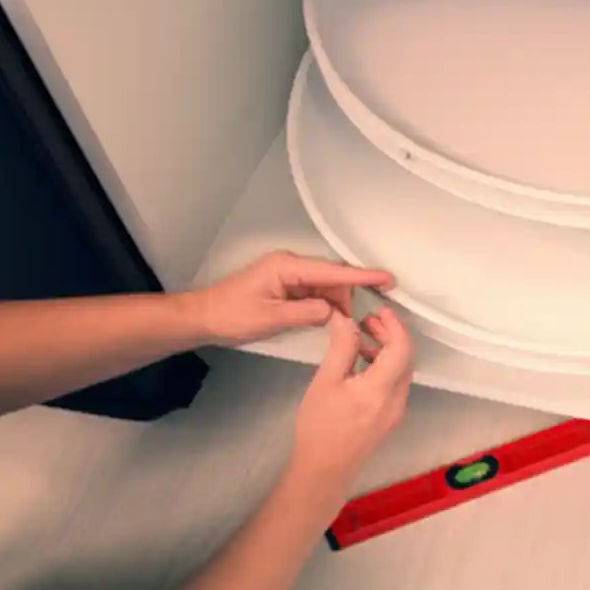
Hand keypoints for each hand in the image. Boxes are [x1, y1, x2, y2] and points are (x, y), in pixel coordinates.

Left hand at [190, 251, 393, 345]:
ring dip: (336, 303)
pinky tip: (330, 318)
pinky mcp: (285, 286)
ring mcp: (288, 275)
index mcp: (287, 267)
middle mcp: (290, 265)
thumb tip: (333, 311)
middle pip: (331, 277)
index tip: (387, 278)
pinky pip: (314, 292)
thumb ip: (306, 313)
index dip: (362, 276)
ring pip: (325, 286)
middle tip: (360, 320)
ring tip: (344, 324)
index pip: (332, 271)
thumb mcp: (271, 318)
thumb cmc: (231, 316)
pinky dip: (325, 305)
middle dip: (349, 296)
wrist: (203, 318)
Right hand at [291, 306, 414, 488]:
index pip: (402, 348)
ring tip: (364, 337)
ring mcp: (396, 410)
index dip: (394, 325)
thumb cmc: (320, 427)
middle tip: (370, 320)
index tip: (380, 311)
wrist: (324, 469)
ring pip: (402, 370)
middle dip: (391, 334)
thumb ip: (341, 347)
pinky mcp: (390, 417)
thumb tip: (346, 320)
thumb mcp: (326, 381)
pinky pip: (395, 384)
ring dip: (388, 350)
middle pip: (405, 358)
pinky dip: (385, 366)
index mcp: (381, 389)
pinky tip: (364, 361)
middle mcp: (397, 399)